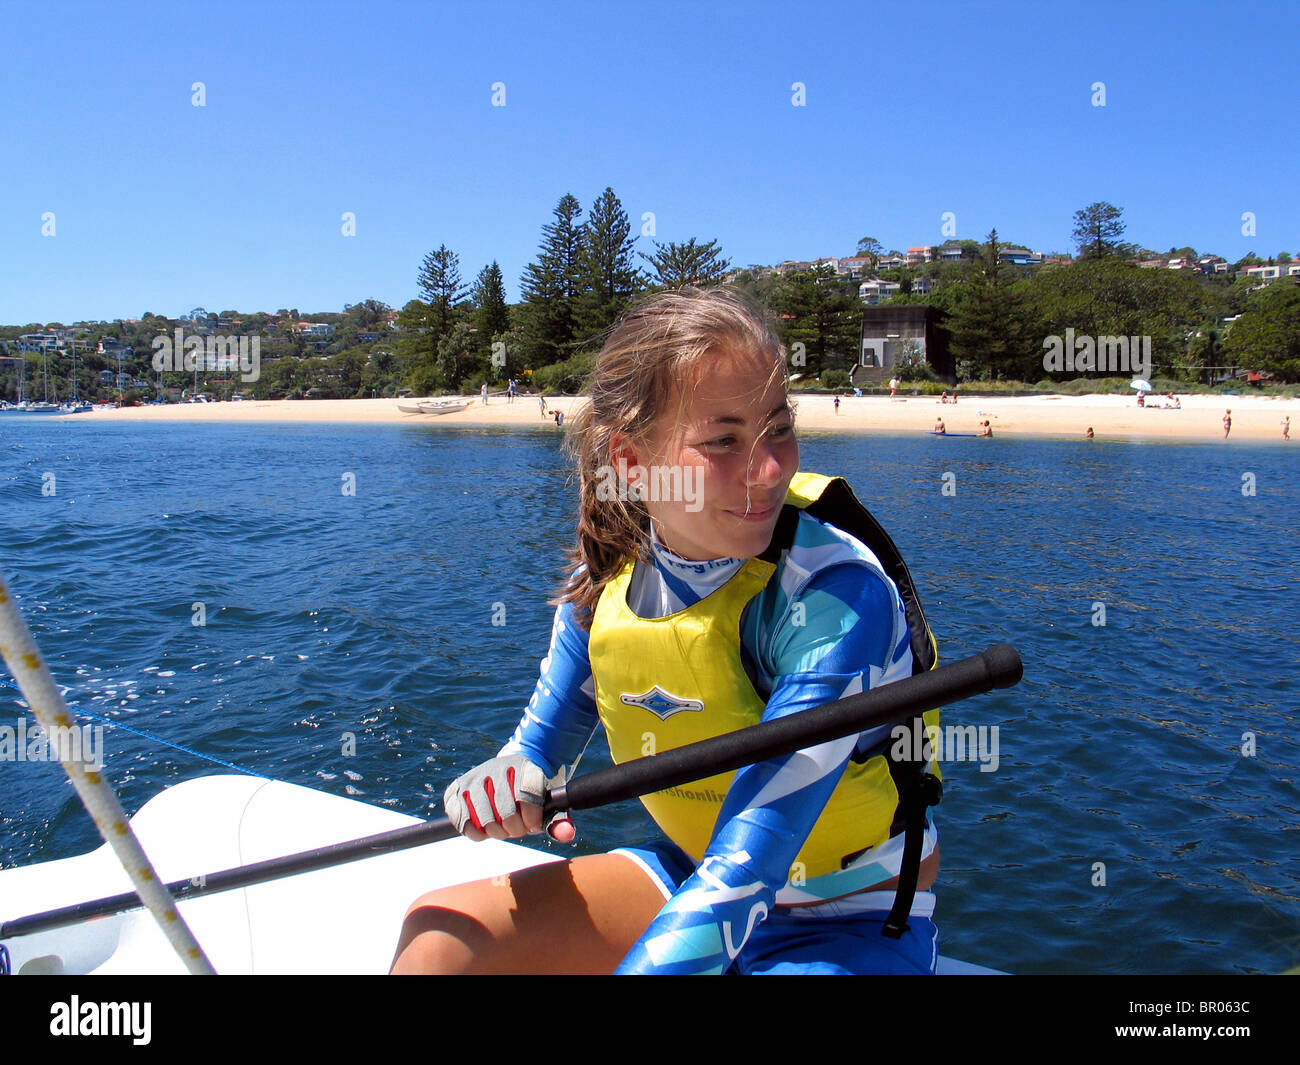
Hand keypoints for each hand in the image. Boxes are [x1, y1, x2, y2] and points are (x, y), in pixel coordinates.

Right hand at [443, 755, 574, 842]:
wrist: (511, 772)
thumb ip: (559, 821)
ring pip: (485, 818)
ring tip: (502, 828)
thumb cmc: (533, 794)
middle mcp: (498, 767)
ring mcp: (476, 776)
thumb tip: (567, 835)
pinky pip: (462, 819)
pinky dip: (474, 832)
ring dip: (496, 832)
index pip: (528, 795)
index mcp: (525, 766)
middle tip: (518, 828)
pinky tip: (484, 829)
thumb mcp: (549, 804)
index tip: (534, 824)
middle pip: (506, 812)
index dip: (532, 818)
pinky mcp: (458, 787)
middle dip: (515, 829)